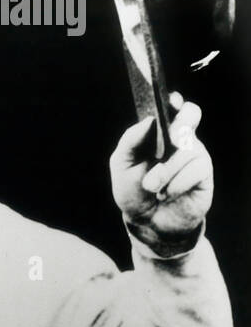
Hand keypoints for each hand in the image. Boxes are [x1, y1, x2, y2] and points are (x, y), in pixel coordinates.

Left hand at [110, 95, 213, 256]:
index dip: (173, 100)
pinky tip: (165, 195)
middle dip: (181, 123)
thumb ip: (130, 141)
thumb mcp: (122, 167)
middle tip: (169, 138)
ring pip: (187, 149)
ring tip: (151, 186)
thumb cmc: (134, 192)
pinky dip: (176, 183)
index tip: (168, 102)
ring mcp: (194, 155)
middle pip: (191, 115)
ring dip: (166, 170)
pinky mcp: (203, 174)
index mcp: (159, 132)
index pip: (172, 106)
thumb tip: (148, 121)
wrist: (147, 225)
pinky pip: (195, 170)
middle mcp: (179, 139)